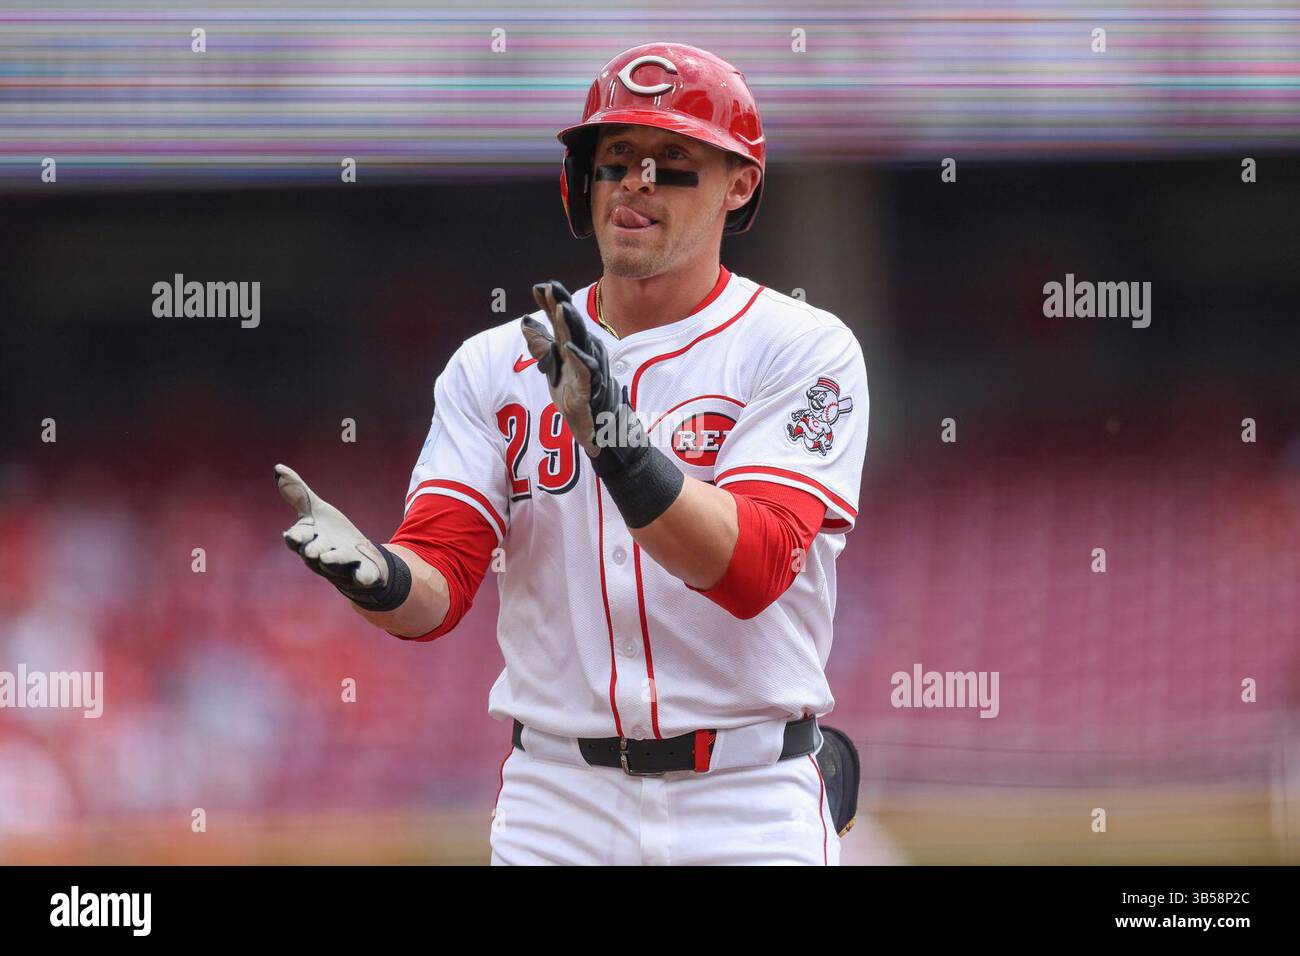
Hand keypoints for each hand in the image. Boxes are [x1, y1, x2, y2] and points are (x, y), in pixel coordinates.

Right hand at [275, 463, 387, 591]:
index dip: (294, 537)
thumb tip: (277, 468)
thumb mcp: (316, 512)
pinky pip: (362, 577)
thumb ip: (298, 494)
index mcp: (310, 541)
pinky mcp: (362, 573)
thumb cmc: (331, 533)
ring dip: (333, 561)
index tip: (291, 534)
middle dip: (312, 550)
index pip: (298, 538)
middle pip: (314, 553)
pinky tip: (363, 575)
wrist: (359, 557)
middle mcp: (322, 556)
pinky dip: (362, 577)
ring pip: (336, 564)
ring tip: (328, 558)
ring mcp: (343, 567)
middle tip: (312, 550)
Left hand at [520, 280, 618, 456]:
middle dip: (562, 304)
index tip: (538, 287)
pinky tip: (568, 347)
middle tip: (552, 288)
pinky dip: (578, 358)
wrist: (593, 425)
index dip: (550, 304)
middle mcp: (582, 352)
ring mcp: (588, 368)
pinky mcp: (591, 386)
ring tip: (562, 307)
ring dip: (572, 324)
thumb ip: (540, 345)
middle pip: (572, 325)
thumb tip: (525, 321)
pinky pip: (586, 370)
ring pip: (581, 342)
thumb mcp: (552, 367)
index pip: (561, 321)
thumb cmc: (575, 393)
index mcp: (572, 346)